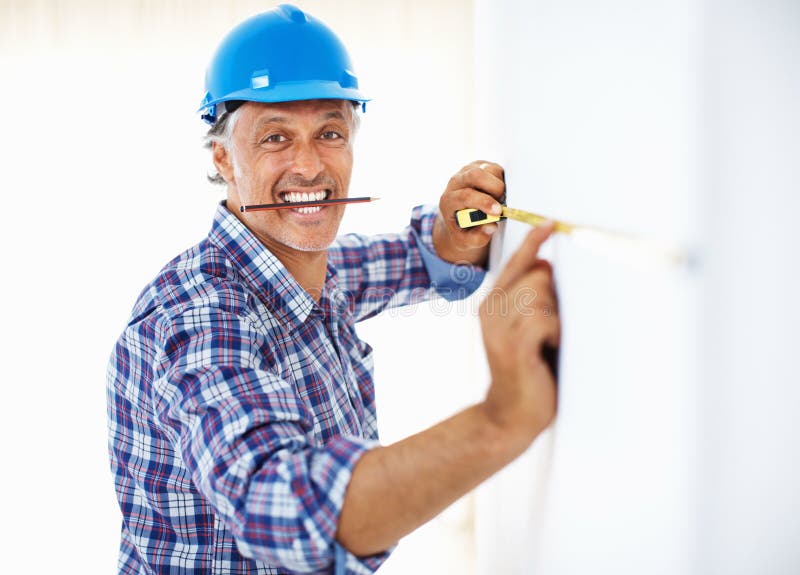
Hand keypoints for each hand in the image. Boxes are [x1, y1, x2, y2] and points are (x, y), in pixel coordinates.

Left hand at [433, 161, 505, 265]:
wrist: (457, 216)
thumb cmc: (462, 229)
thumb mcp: (465, 241)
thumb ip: (477, 238)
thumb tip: (491, 226)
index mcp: (448, 200)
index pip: (465, 196)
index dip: (484, 202)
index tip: (498, 212)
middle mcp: (455, 182)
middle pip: (476, 175)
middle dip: (494, 188)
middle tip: (501, 204)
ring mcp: (466, 171)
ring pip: (488, 169)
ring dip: (499, 185)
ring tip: (498, 200)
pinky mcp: (478, 166)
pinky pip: (494, 168)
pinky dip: (500, 180)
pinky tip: (496, 193)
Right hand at [479, 223, 559, 442]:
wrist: (511, 415)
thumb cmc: (529, 371)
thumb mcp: (528, 329)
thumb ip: (533, 300)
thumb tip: (546, 266)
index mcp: (493, 303)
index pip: (516, 262)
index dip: (533, 242)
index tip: (550, 223)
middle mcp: (491, 310)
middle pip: (539, 275)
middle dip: (556, 299)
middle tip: (551, 333)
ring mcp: (500, 326)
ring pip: (543, 295)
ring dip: (557, 320)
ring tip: (548, 345)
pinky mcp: (514, 344)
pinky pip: (546, 319)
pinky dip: (556, 335)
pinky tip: (548, 353)